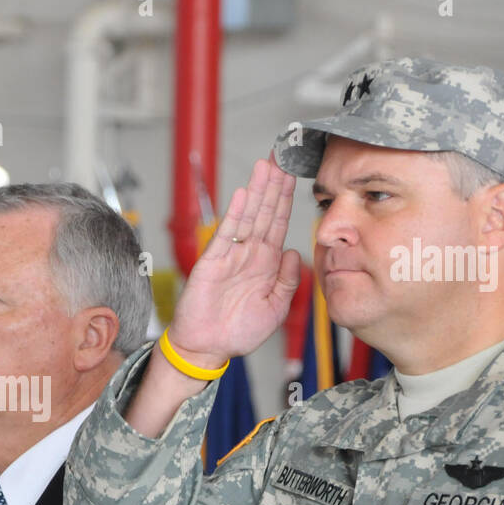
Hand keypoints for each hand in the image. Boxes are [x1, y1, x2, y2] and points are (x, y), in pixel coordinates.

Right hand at [166, 157, 301, 367]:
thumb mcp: (276, 308)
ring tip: (266, 165)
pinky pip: (226, 233)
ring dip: (257, 190)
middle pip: (264, 211)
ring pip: (248, 215)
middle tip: (283, 156)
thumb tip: (295, 252)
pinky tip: (243, 194)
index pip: (279, 223)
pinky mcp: (212, 262)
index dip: (287, 198)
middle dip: (274, 183)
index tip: (295, 174)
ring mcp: (231, 255)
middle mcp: (249, 254)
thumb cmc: (237, 332)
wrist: (208, 348)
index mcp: (266, 263)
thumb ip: (288, 281)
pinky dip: (235, 213)